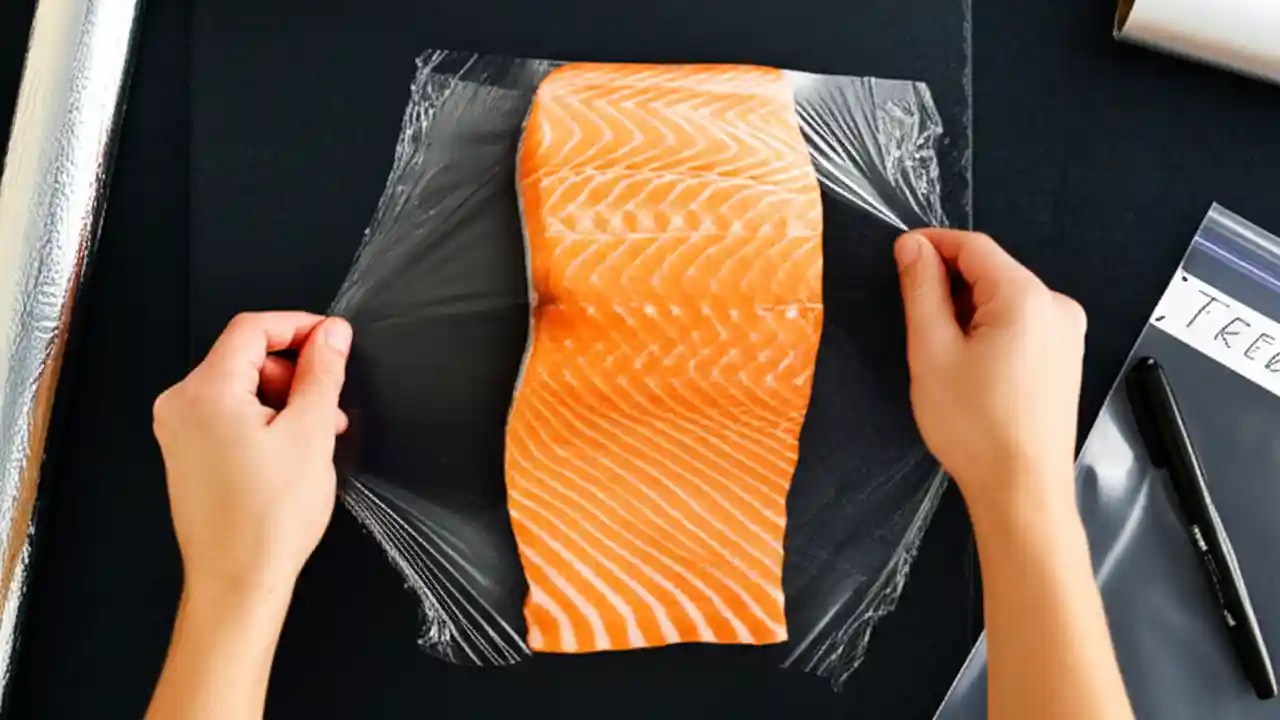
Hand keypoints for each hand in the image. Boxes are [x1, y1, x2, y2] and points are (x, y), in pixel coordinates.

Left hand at [152, 312, 352, 598]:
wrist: (238, 580)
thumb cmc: (268, 520)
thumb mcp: (311, 433)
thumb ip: (322, 373)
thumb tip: (332, 335)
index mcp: (206, 392)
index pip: (252, 329)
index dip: (299, 325)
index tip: (332, 338)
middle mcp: (182, 405)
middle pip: (245, 357)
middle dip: (295, 370)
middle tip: (332, 396)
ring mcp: (179, 431)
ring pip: (240, 387)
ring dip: (284, 397)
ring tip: (320, 430)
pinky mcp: (188, 453)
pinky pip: (229, 414)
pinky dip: (264, 418)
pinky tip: (294, 447)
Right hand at [895, 230, 1086, 520]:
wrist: (1022, 489)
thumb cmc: (972, 424)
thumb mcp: (932, 352)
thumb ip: (922, 291)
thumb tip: (913, 245)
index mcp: (1026, 297)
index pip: (974, 246)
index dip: (933, 243)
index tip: (898, 253)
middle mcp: (1056, 306)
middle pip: (992, 272)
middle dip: (949, 281)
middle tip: (911, 312)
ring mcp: (1067, 333)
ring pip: (1006, 299)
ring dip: (969, 308)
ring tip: (938, 346)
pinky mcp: (1066, 358)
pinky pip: (1022, 324)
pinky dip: (990, 328)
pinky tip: (970, 362)